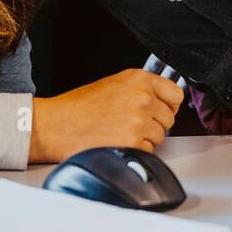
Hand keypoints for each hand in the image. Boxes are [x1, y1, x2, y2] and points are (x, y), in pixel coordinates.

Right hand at [27, 69, 184, 164]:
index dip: (168, 106)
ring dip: (144, 139)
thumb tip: (164, 100)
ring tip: (119, 132)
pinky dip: (135, 151)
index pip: (176, 94)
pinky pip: (148, 152)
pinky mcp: (133, 142)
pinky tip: (116, 142)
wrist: (55, 125)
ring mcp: (139, 120)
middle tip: (130, 125)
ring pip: (160, 137)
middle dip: (154, 124)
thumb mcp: (114, 83)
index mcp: (140, 79)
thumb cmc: (78, 106)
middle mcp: (143, 97)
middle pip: (169, 119)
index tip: (160, 111)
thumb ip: (141, 88)